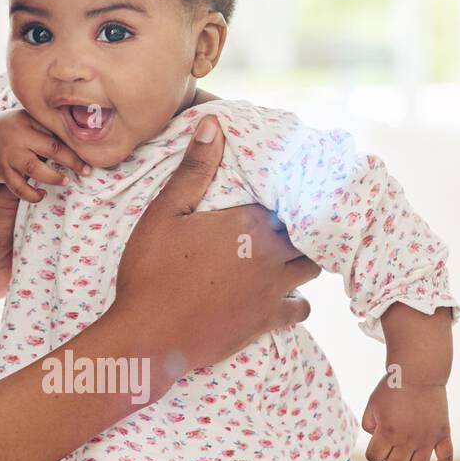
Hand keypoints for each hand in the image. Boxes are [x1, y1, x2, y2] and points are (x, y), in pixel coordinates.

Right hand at [0, 110, 90, 202]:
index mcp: (27, 119)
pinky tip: (41, 195)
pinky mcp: (2, 172)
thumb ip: (45, 125)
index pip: (55, 131)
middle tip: (86, 170)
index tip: (89, 153)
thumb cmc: (9, 131)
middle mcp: (18, 136)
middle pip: (51, 148)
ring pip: (35, 169)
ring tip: (65, 181)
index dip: (73, 144)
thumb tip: (78, 137)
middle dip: (71, 161)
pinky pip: (20, 188)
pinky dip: (32, 195)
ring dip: (53, 178)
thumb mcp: (25, 119)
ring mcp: (9, 155)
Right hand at [110, 115, 320, 377]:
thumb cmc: (150, 273)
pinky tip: (288, 296)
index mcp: (249, 221)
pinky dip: (299, 301)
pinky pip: (301, 309)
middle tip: (289, 221)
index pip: (288, 198)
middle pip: (306, 232)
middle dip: (301, 225)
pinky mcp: (267, 322)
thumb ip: (193, 170)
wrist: (148, 338)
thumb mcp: (164, 213)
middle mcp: (271, 254)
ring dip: (303, 258)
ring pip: (311, 268)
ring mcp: (273, 290)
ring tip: (290, 253)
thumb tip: (213, 123)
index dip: (288, 193)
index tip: (283, 190)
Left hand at [362, 375, 453, 460]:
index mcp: (388, 432)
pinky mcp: (443, 434)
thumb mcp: (372, 406)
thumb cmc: (392, 388)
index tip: (376, 447)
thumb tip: (377, 441)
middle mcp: (408, 439)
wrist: (419, 373)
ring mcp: (427, 438)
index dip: (372, 455)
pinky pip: (447, 458)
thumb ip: (369, 426)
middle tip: (389, 459)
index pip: (375, 458)